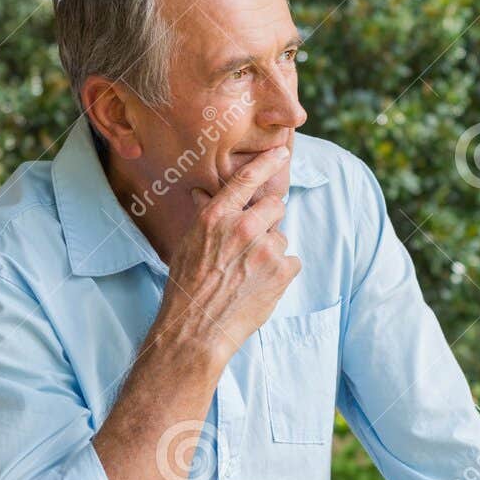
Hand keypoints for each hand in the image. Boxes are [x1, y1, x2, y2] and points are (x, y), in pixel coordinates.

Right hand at [154, 146, 300, 366]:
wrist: (197, 327)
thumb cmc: (188, 286)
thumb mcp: (189, 243)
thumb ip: (207, 217)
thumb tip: (205, 193)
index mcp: (216, 216)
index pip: (246, 179)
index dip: (267, 162)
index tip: (282, 152)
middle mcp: (242, 227)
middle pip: (275, 206)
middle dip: (268, 221)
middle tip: (252, 245)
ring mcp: (265, 249)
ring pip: (281, 238)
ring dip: (272, 253)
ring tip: (248, 274)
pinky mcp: (282, 271)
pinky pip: (292, 262)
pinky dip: (281, 274)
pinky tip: (260, 286)